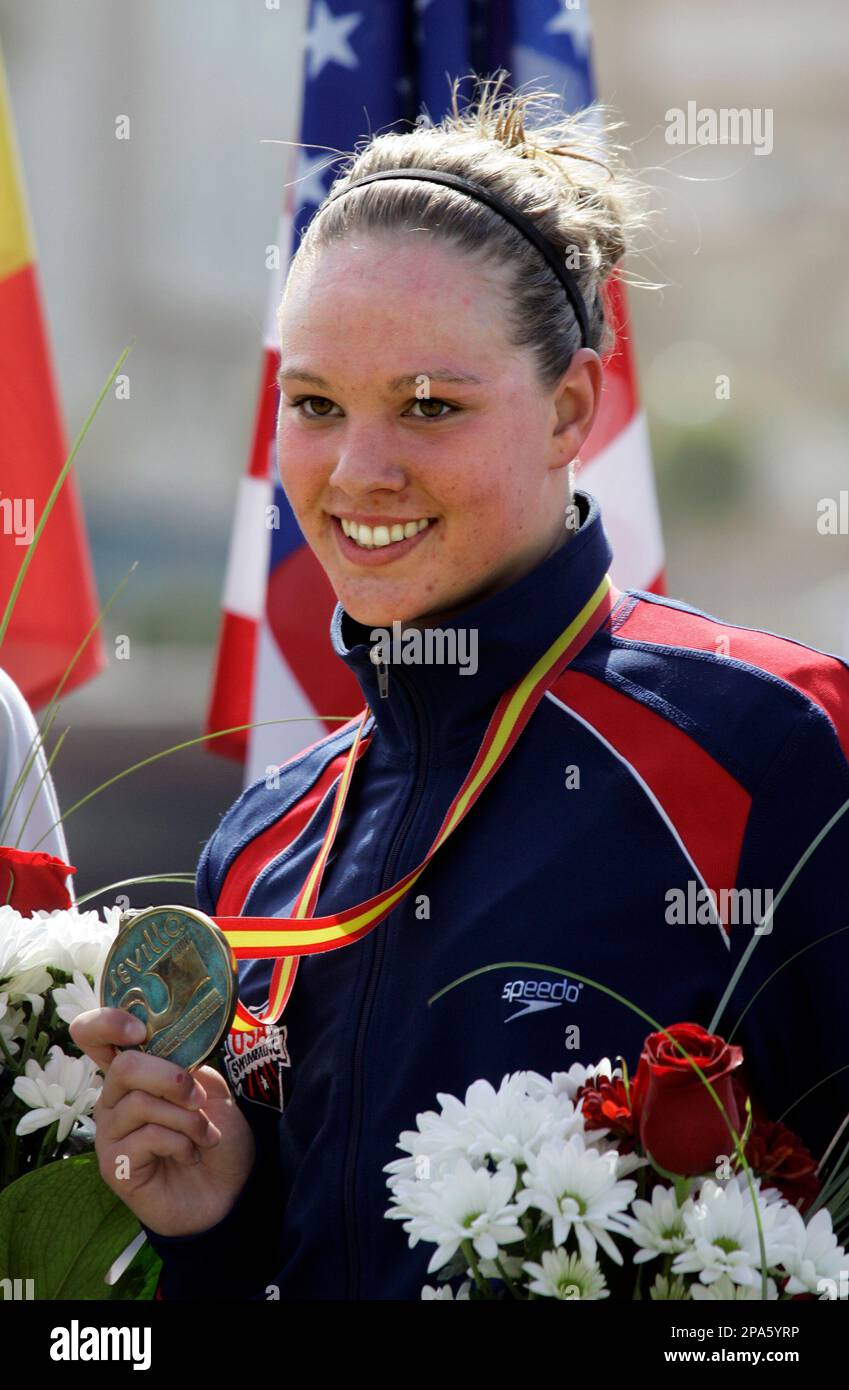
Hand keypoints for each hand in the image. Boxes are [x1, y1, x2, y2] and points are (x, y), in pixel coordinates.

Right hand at [70, 1007, 254, 1236]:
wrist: (229, 1192)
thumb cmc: (216, 1137)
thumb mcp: (212, 1091)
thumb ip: (188, 1066)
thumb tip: (172, 1056)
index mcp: (134, 1074)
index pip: (94, 1035)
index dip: (107, 1022)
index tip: (140, 1029)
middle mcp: (113, 1100)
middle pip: (125, 1067)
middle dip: (171, 1078)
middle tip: (198, 1099)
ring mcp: (110, 1134)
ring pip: (141, 1104)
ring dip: (186, 1118)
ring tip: (206, 1135)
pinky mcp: (114, 1166)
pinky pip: (147, 1137)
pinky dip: (180, 1142)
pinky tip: (191, 1156)